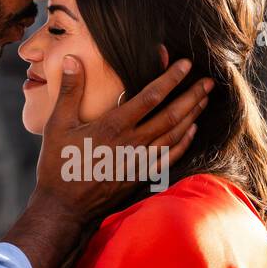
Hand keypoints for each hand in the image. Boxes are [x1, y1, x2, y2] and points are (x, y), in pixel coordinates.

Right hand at [33, 52, 211, 223]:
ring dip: (192, 116)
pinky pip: (170, 157)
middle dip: (192, 96)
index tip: (186, 64)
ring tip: (205, 99)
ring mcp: (139, 162)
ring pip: (174, 135)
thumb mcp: (57, 125)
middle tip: (209, 82)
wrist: (65, 208)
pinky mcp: (141, 177)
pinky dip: (184, 142)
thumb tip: (71, 59)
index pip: (150, 97)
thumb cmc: (58, 165)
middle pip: (171, 115)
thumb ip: (69, 90)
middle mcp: (132, 143)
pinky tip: (192, 130)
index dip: (171, 78)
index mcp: (113, 126)